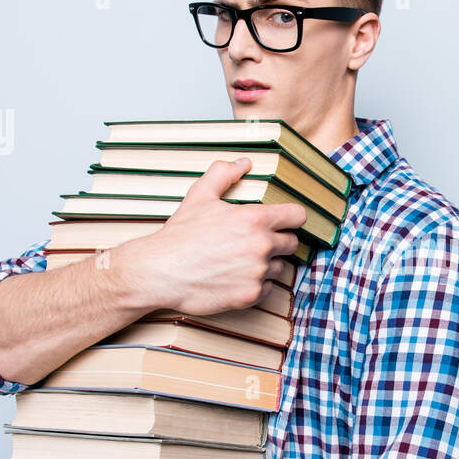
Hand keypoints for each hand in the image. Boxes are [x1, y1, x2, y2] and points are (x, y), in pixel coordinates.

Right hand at [117, 157, 306, 315]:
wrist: (159, 272)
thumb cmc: (180, 234)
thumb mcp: (200, 196)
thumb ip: (224, 174)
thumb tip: (244, 162)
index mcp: (255, 219)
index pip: (298, 215)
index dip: (292, 217)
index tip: (284, 222)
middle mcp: (261, 246)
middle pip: (292, 243)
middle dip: (278, 241)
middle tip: (255, 242)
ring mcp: (257, 273)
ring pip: (280, 267)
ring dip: (267, 264)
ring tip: (240, 261)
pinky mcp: (251, 296)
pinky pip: (267, 288)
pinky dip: (256, 284)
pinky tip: (236, 277)